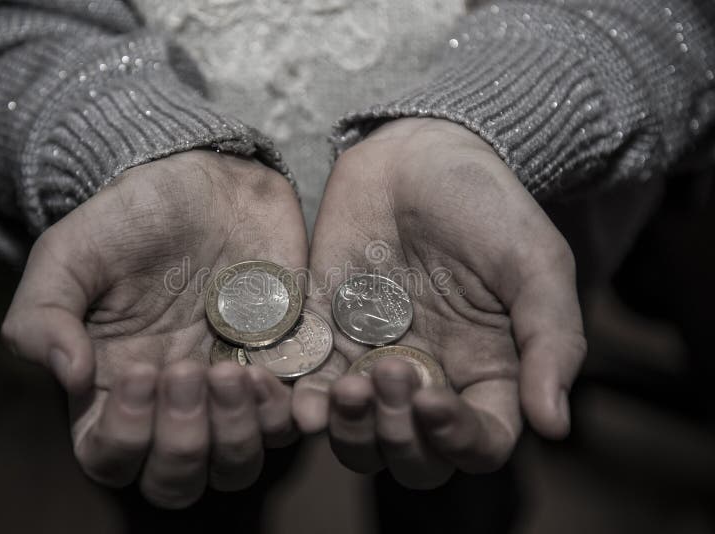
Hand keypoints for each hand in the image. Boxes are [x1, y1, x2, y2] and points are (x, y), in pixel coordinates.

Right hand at [1, 150, 306, 507]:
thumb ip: (42, 317)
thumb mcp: (67, 255)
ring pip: (237, 462)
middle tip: (187, 370)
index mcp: (113, 389)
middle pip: (179, 479)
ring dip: (236, 433)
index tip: (139, 373)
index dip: (125, 436)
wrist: (208, 183)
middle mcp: (174, 404)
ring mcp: (230, 391)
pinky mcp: (281, 369)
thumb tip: (68, 378)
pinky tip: (270, 372)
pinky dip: (284, 415)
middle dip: (185, 442)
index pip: (111, 458)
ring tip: (233, 372)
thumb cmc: (131, 220)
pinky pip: (290, 423)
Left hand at [293, 118, 585, 487]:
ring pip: (355, 438)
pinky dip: (292, 405)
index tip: (432, 400)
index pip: (479, 444)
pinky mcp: (322, 336)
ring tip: (341, 389)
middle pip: (411, 456)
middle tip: (387, 375)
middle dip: (396, 435)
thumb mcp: (535, 264)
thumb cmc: (486, 204)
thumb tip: (555, 426)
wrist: (417, 155)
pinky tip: (288, 393)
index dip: (457, 440)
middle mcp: (428, 379)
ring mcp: (370, 361)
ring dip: (346, 430)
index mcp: (486, 373)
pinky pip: (304, 390)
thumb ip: (551, 340)